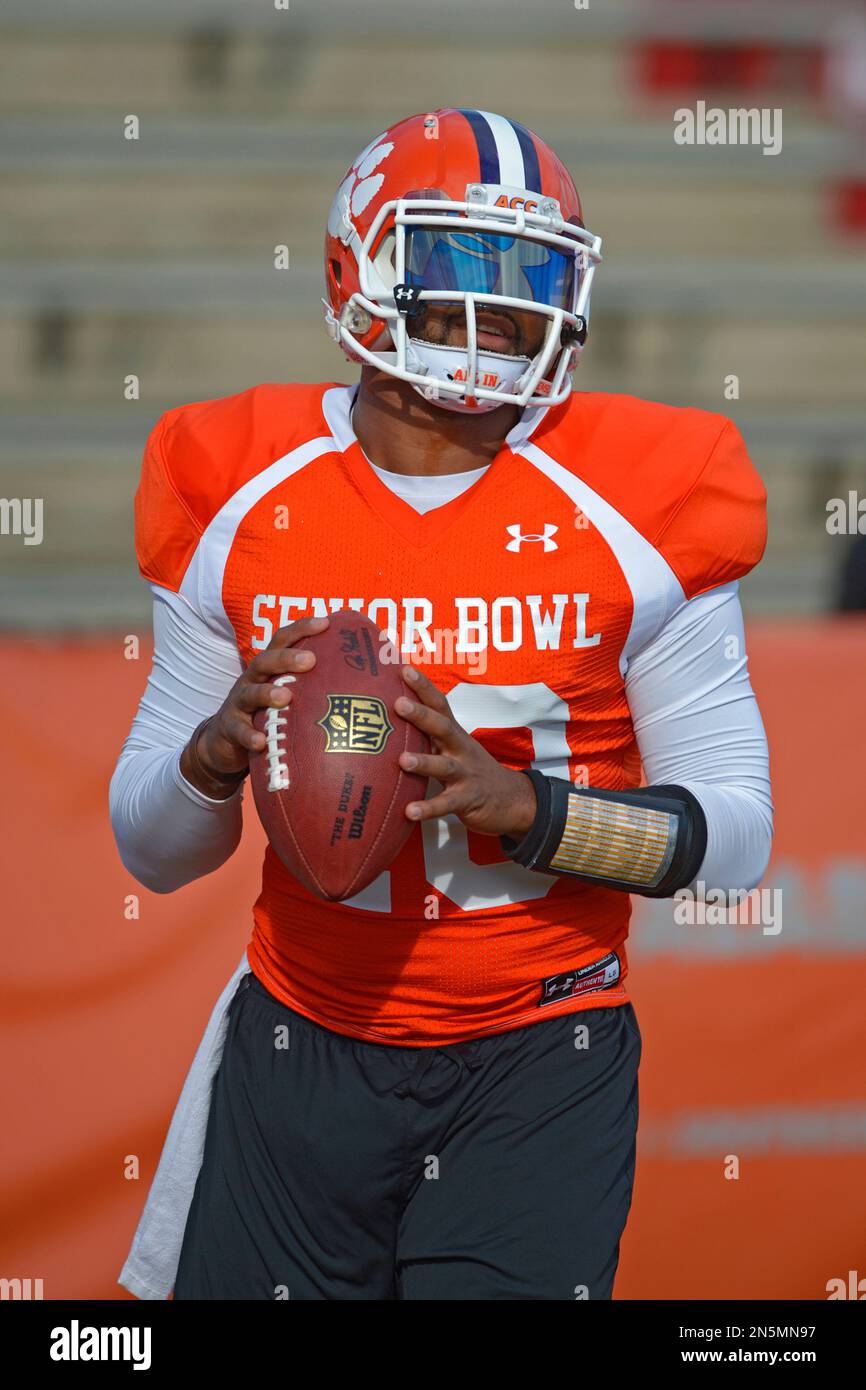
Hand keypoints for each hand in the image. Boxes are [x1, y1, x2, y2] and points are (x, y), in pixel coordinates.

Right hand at [180, 615, 328, 797]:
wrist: (225, 741)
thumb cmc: (268, 713)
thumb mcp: (288, 696)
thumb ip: (314, 687)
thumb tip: (365, 687)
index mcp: (270, 668)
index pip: (283, 640)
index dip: (302, 629)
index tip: (326, 623)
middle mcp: (252, 679)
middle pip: (266, 660)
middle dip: (287, 658)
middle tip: (310, 660)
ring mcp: (238, 703)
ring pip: (250, 693)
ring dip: (267, 693)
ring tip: (285, 697)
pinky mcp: (229, 727)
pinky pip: (238, 730)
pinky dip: (249, 735)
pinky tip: (260, 741)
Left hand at [395, 666, 536, 839]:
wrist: (512, 800)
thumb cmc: (471, 771)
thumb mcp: (453, 748)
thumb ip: (428, 735)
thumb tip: (389, 721)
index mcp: (455, 735)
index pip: (439, 705)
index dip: (423, 687)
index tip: (404, 669)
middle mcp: (461, 750)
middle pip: (442, 728)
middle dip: (421, 715)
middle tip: (399, 704)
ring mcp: (465, 775)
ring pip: (444, 767)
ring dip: (424, 763)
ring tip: (402, 761)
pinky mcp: (467, 800)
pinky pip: (446, 805)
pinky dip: (428, 808)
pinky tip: (410, 812)